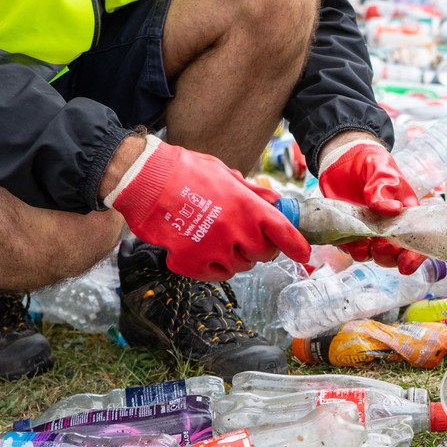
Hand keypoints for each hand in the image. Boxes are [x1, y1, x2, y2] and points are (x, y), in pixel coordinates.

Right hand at [104, 135, 310, 281]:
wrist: (144, 179)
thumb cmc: (185, 171)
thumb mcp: (226, 174)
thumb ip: (253, 193)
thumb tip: (276, 203)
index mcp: (247, 206)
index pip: (283, 232)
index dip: (297, 246)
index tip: (303, 253)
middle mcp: (235, 229)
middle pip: (263, 254)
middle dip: (259, 248)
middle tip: (245, 237)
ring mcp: (213, 248)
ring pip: (240, 266)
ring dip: (234, 257)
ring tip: (217, 237)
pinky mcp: (190, 261)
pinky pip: (215, 275)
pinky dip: (211, 267)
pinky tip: (201, 249)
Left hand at [317, 136, 426, 274]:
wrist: (344, 159)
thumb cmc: (371, 163)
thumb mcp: (382, 171)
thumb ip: (384, 189)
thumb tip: (392, 210)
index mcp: (405, 215)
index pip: (416, 241)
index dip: (414, 256)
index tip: (406, 264)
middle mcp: (389, 228)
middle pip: (393, 254)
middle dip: (388, 256)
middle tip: (381, 245)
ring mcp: (368, 231)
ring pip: (371, 255)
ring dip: (367, 255)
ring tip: (361, 245)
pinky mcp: (348, 230)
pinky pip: (349, 247)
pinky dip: (348, 248)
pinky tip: (346, 240)